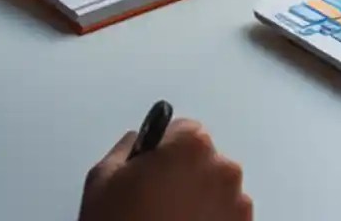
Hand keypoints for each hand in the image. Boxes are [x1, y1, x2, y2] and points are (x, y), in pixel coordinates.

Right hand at [79, 119, 252, 220]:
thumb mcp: (102, 178)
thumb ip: (127, 147)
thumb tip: (139, 140)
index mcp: (192, 145)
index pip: (184, 130)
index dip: (165, 149)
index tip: (151, 169)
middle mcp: (223, 167)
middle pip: (204, 159)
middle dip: (184, 172)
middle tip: (156, 200)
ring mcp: (238, 200)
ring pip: (216, 187)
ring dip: (200, 197)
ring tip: (171, 219)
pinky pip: (226, 214)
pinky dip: (212, 219)